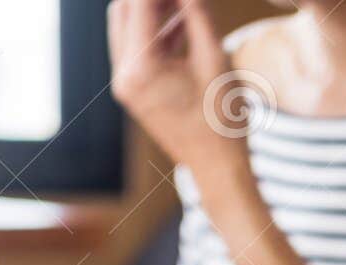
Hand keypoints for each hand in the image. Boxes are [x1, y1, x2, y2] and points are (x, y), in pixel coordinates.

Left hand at [108, 0, 250, 173]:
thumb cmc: (221, 120)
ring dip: (152, 11)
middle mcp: (123, 76)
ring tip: (186, 5)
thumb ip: (197, 15)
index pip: (140, 4)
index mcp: (141, 69)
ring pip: (127, 28)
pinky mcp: (133, 92)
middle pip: (124, 11)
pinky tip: (183, 26)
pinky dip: (155, 33)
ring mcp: (125, 86)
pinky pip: (136, 50)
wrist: (217, 168)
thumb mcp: (214, 59)